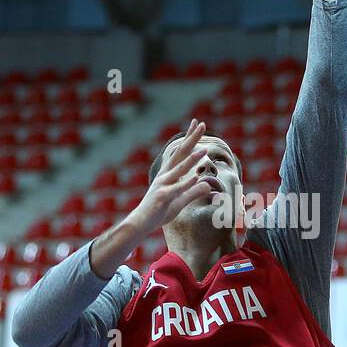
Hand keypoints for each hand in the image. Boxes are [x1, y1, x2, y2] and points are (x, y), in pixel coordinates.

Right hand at [131, 118, 213, 233]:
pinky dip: (186, 183)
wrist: (140, 223)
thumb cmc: (158, 212)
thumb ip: (193, 192)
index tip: (198, 123)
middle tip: (202, 124)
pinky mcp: (162, 197)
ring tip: (204, 149)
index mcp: (169, 174)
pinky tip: (195, 176)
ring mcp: (163, 185)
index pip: (181, 152)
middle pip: (180, 153)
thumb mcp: (180, 202)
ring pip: (180, 170)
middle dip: (191, 138)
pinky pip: (176, 189)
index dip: (190, 137)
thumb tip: (206, 184)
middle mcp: (165, 176)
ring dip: (192, 159)